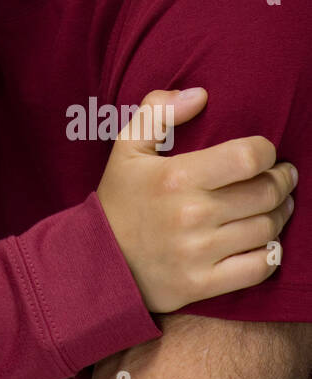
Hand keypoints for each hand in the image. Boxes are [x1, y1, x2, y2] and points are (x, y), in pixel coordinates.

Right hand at [96, 88, 296, 312]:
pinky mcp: (202, 284)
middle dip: (282, 181)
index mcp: (175, 177)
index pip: (247, 158)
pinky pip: (259, 268)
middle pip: (265, 193)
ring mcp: (198, 253)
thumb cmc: (119, 198)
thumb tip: (200, 94)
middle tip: (283, 176)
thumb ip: (158, 112)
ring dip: (280, 214)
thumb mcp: (126, 147)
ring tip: (279, 205)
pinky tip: (267, 240)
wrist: (95, 259)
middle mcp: (191, 215)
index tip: (268, 153)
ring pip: (266, 229)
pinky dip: (272, 253)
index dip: (268, 152)